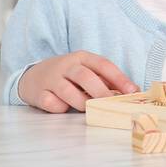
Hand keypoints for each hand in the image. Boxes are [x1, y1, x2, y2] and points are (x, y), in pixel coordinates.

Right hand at [18, 50, 137, 112]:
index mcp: (82, 58)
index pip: (103, 64)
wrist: (33, 77)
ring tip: (88, 108)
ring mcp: (51, 79)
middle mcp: (66, 65)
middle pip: (85, 77)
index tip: (132, 90)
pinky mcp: (38, 93)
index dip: (119, 78)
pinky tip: (63, 107)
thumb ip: (106, 80)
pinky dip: (60, 107)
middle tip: (111, 104)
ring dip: (81, 102)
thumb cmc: (68, 76)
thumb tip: (133, 91)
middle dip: (101, 92)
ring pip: (68, 91)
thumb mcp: (86, 71)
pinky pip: (51, 102)